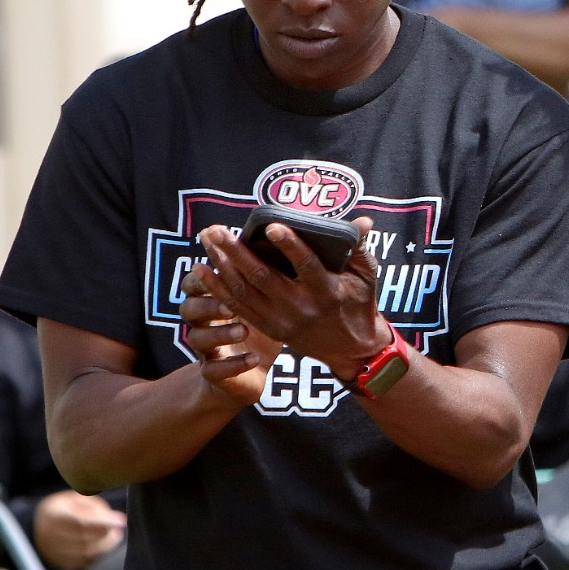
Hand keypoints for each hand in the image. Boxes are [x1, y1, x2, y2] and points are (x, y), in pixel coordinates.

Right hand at [31, 490, 125, 569]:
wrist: (37, 526)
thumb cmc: (63, 509)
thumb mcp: (76, 499)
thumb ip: (95, 507)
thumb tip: (118, 519)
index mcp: (53, 515)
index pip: (81, 522)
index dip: (103, 523)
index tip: (121, 521)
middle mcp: (49, 536)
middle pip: (85, 540)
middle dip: (107, 535)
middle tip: (119, 527)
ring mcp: (52, 552)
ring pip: (86, 554)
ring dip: (106, 546)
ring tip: (115, 535)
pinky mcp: (59, 563)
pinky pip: (83, 562)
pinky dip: (98, 555)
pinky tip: (103, 545)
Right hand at [178, 262, 286, 406]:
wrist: (249, 376)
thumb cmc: (260, 327)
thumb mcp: (263, 300)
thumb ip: (264, 275)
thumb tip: (283, 236)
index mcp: (212, 301)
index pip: (195, 282)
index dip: (201, 273)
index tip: (214, 258)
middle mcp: (204, 324)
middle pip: (190, 307)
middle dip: (207, 299)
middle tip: (229, 297)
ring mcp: (207, 350)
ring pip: (197, 339)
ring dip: (219, 333)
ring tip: (243, 330)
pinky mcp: (216, 375)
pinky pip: (215, 371)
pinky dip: (233, 365)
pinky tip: (253, 358)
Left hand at [191, 217, 385, 380]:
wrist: (352, 348)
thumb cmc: (359, 303)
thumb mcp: (366, 276)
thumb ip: (359, 247)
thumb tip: (363, 221)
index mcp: (326, 291)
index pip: (305, 265)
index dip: (289, 245)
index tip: (271, 226)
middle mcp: (301, 308)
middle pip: (263, 277)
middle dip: (236, 252)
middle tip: (216, 229)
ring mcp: (281, 320)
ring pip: (245, 291)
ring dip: (221, 265)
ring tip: (207, 239)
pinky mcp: (270, 328)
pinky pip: (238, 307)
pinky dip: (218, 288)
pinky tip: (202, 269)